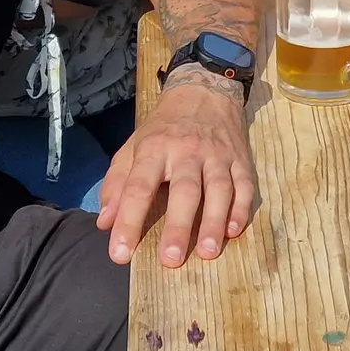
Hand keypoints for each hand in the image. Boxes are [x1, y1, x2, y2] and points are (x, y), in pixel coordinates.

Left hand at [98, 68, 256, 267]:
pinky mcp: (240, 159)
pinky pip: (244, 186)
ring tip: (209, 252)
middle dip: (179, 226)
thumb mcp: (133, 147)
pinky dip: (241, 209)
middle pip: (185, 190)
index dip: (129, 221)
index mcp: (155, 148)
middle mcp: (188, 151)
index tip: (120, 253)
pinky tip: (234, 231)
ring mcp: (218, 155)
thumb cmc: (163, 127)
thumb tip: (105, 223)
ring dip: (214, 221)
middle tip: (171, 259)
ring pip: (219, 189)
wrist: (204, 90)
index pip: (139, 187)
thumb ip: (117, 184)